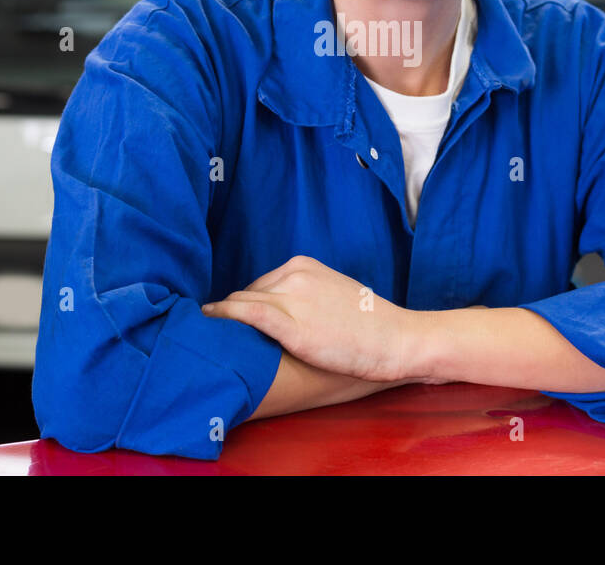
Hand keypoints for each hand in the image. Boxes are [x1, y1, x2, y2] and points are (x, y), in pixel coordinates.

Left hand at [201, 255, 422, 383]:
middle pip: (247, 292)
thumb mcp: (335, 295)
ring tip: (209, 333)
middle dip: (234, 311)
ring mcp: (292, 298)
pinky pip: (245, 313)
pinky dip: (223, 315)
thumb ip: (306, 296)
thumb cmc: (369, 325)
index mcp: (304, 266)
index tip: (237, 321)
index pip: (261, 284)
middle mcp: (294, 275)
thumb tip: (286, 311)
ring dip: (224, 316)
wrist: (395, 339)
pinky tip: (209, 321)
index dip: (247, 304)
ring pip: (241, 302)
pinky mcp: (290, 324)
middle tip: (221, 331)